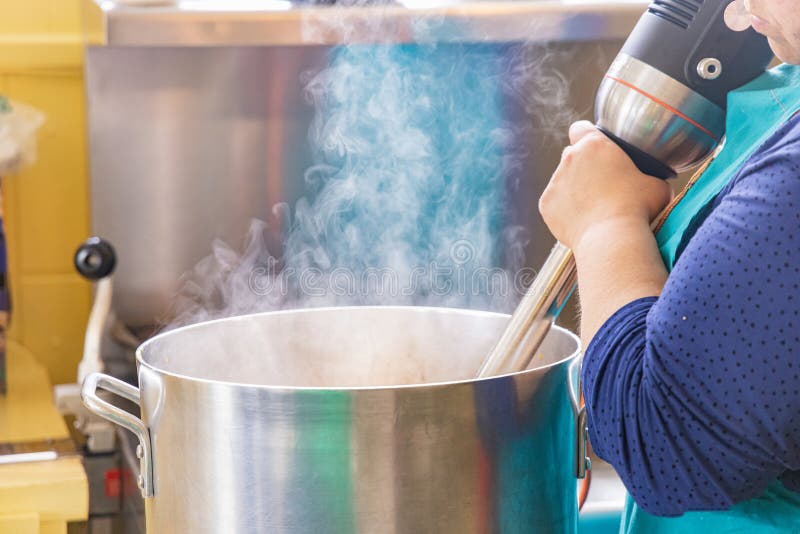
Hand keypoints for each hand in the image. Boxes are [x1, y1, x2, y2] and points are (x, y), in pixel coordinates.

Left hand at [538, 121, 672, 250]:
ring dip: (573, 188)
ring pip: (562, 180)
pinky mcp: (546, 204)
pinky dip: (564, 208)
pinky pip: (554, 202)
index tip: (593, 147)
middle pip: (570, 154)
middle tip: (599, 182)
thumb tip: (654, 182)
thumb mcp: (656, 185)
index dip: (586, 135)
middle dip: (582, 164)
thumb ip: (649, 176)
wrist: (612, 237)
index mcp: (595, 145)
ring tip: (593, 207)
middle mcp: (569, 158)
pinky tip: (582, 219)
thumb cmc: (637, 208)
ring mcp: (555, 181)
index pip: (580, 128)